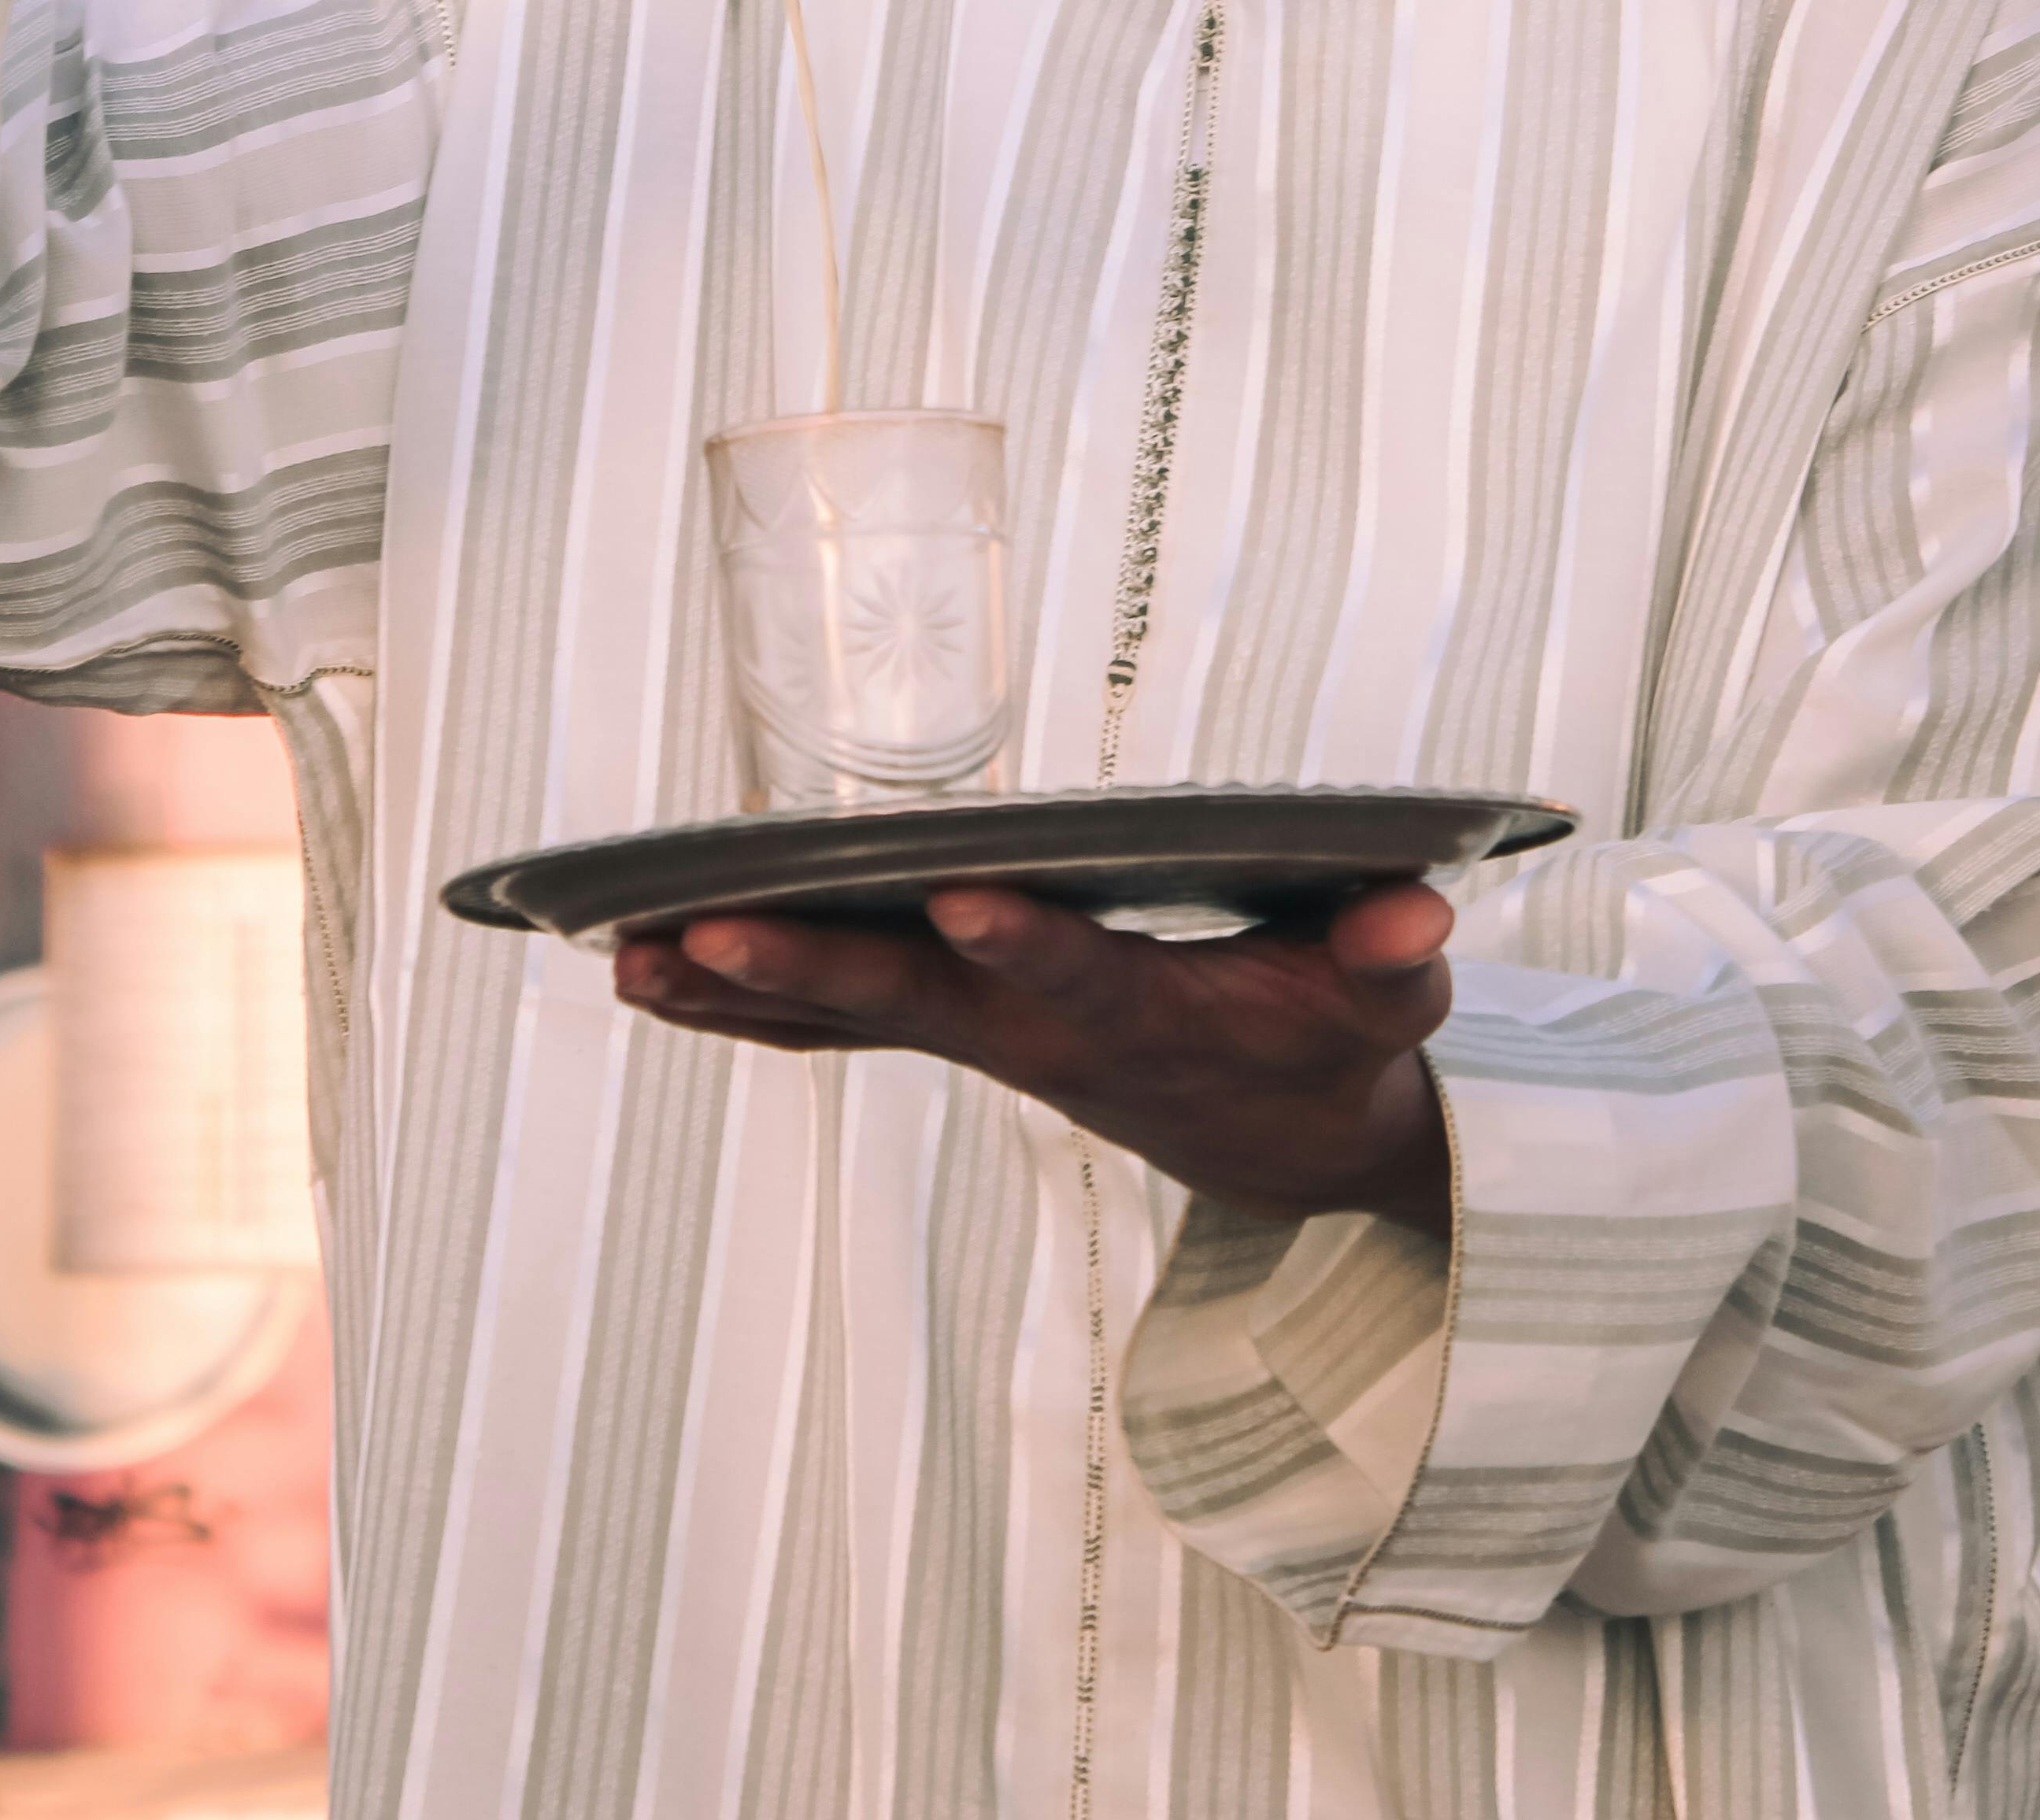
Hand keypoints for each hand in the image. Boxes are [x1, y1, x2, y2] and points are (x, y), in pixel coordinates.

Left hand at [612, 878, 1455, 1238]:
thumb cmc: (1334, 1040)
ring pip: (842, 1022)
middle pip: (909, 1006)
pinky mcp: (957, 1033)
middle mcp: (1039, 1038)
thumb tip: (1420, 909)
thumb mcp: (1389, 1003)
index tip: (958, 899)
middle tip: (692, 938)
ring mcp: (987, 1043)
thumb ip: (1391, 954)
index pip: (1074, 978)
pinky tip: (642, 975)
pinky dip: (737, 1004)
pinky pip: (828, 1028)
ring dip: (731, 995)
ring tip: (619, 959)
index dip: (1021, 945)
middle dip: (799, 970)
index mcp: (1143, 1015)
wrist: (1288, 1139)